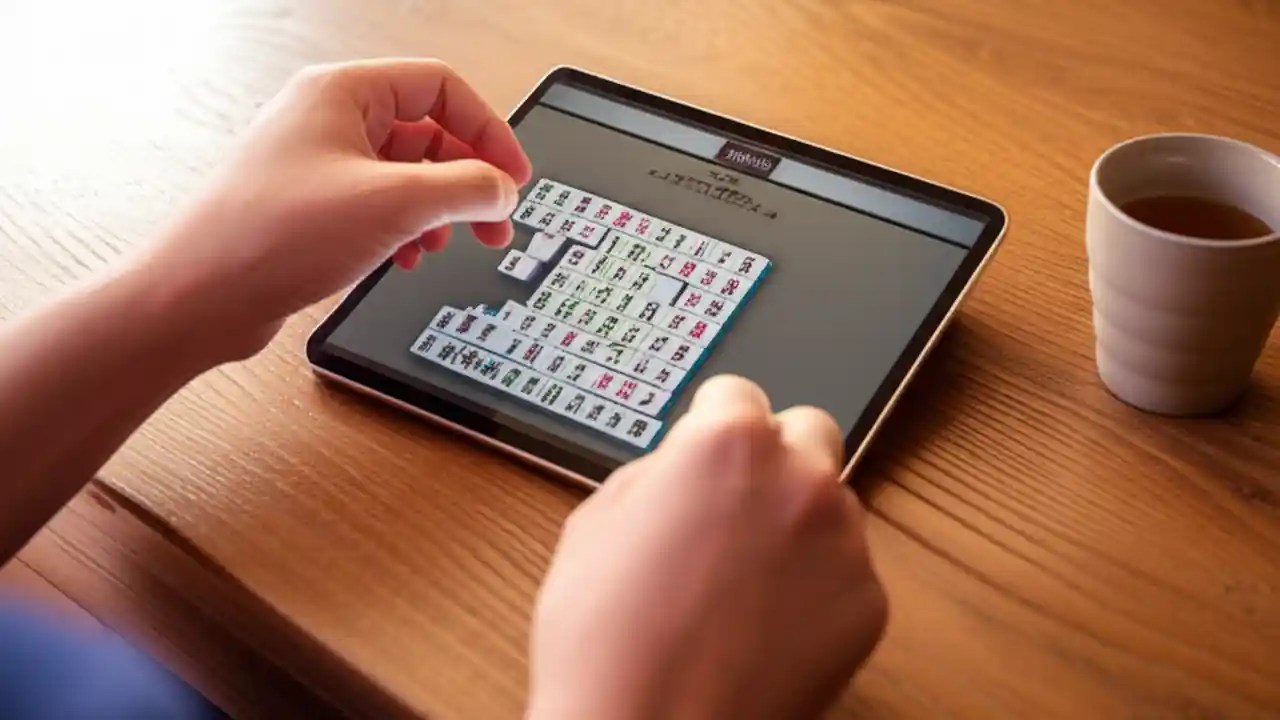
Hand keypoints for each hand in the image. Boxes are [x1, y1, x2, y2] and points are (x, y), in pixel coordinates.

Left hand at [133, 59, 530, 359]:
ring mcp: (316, 162)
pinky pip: (377, 205)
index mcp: (343, 92)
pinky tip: (406, 258)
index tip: (513, 178)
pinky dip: (404, 229)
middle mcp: (327, 118)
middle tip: (494, 222)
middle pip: (426, 132)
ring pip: (404, 174)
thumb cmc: (272, 236)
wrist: (197, 296)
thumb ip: (464, 189)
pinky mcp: (308, 206)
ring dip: (437, 209)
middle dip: (466, 180)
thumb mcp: (394, 205)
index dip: (488, 131)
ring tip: (447, 245)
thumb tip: (502, 187)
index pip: (441, 88)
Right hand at [528, 376, 887, 719]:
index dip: (709, 427)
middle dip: (773, 457)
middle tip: (731, 508)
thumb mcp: (595, 523)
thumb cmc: (607, 639)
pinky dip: (816, 589)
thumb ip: (655, 474)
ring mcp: (843, 543)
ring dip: (796, 523)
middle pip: (806, 431)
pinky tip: (765, 627)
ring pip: (830, 503)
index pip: (737, 394)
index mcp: (726, 444)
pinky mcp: (868, 604)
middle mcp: (800, 478)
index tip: (701, 455)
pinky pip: (846, 572)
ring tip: (742, 584)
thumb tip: (681, 469)